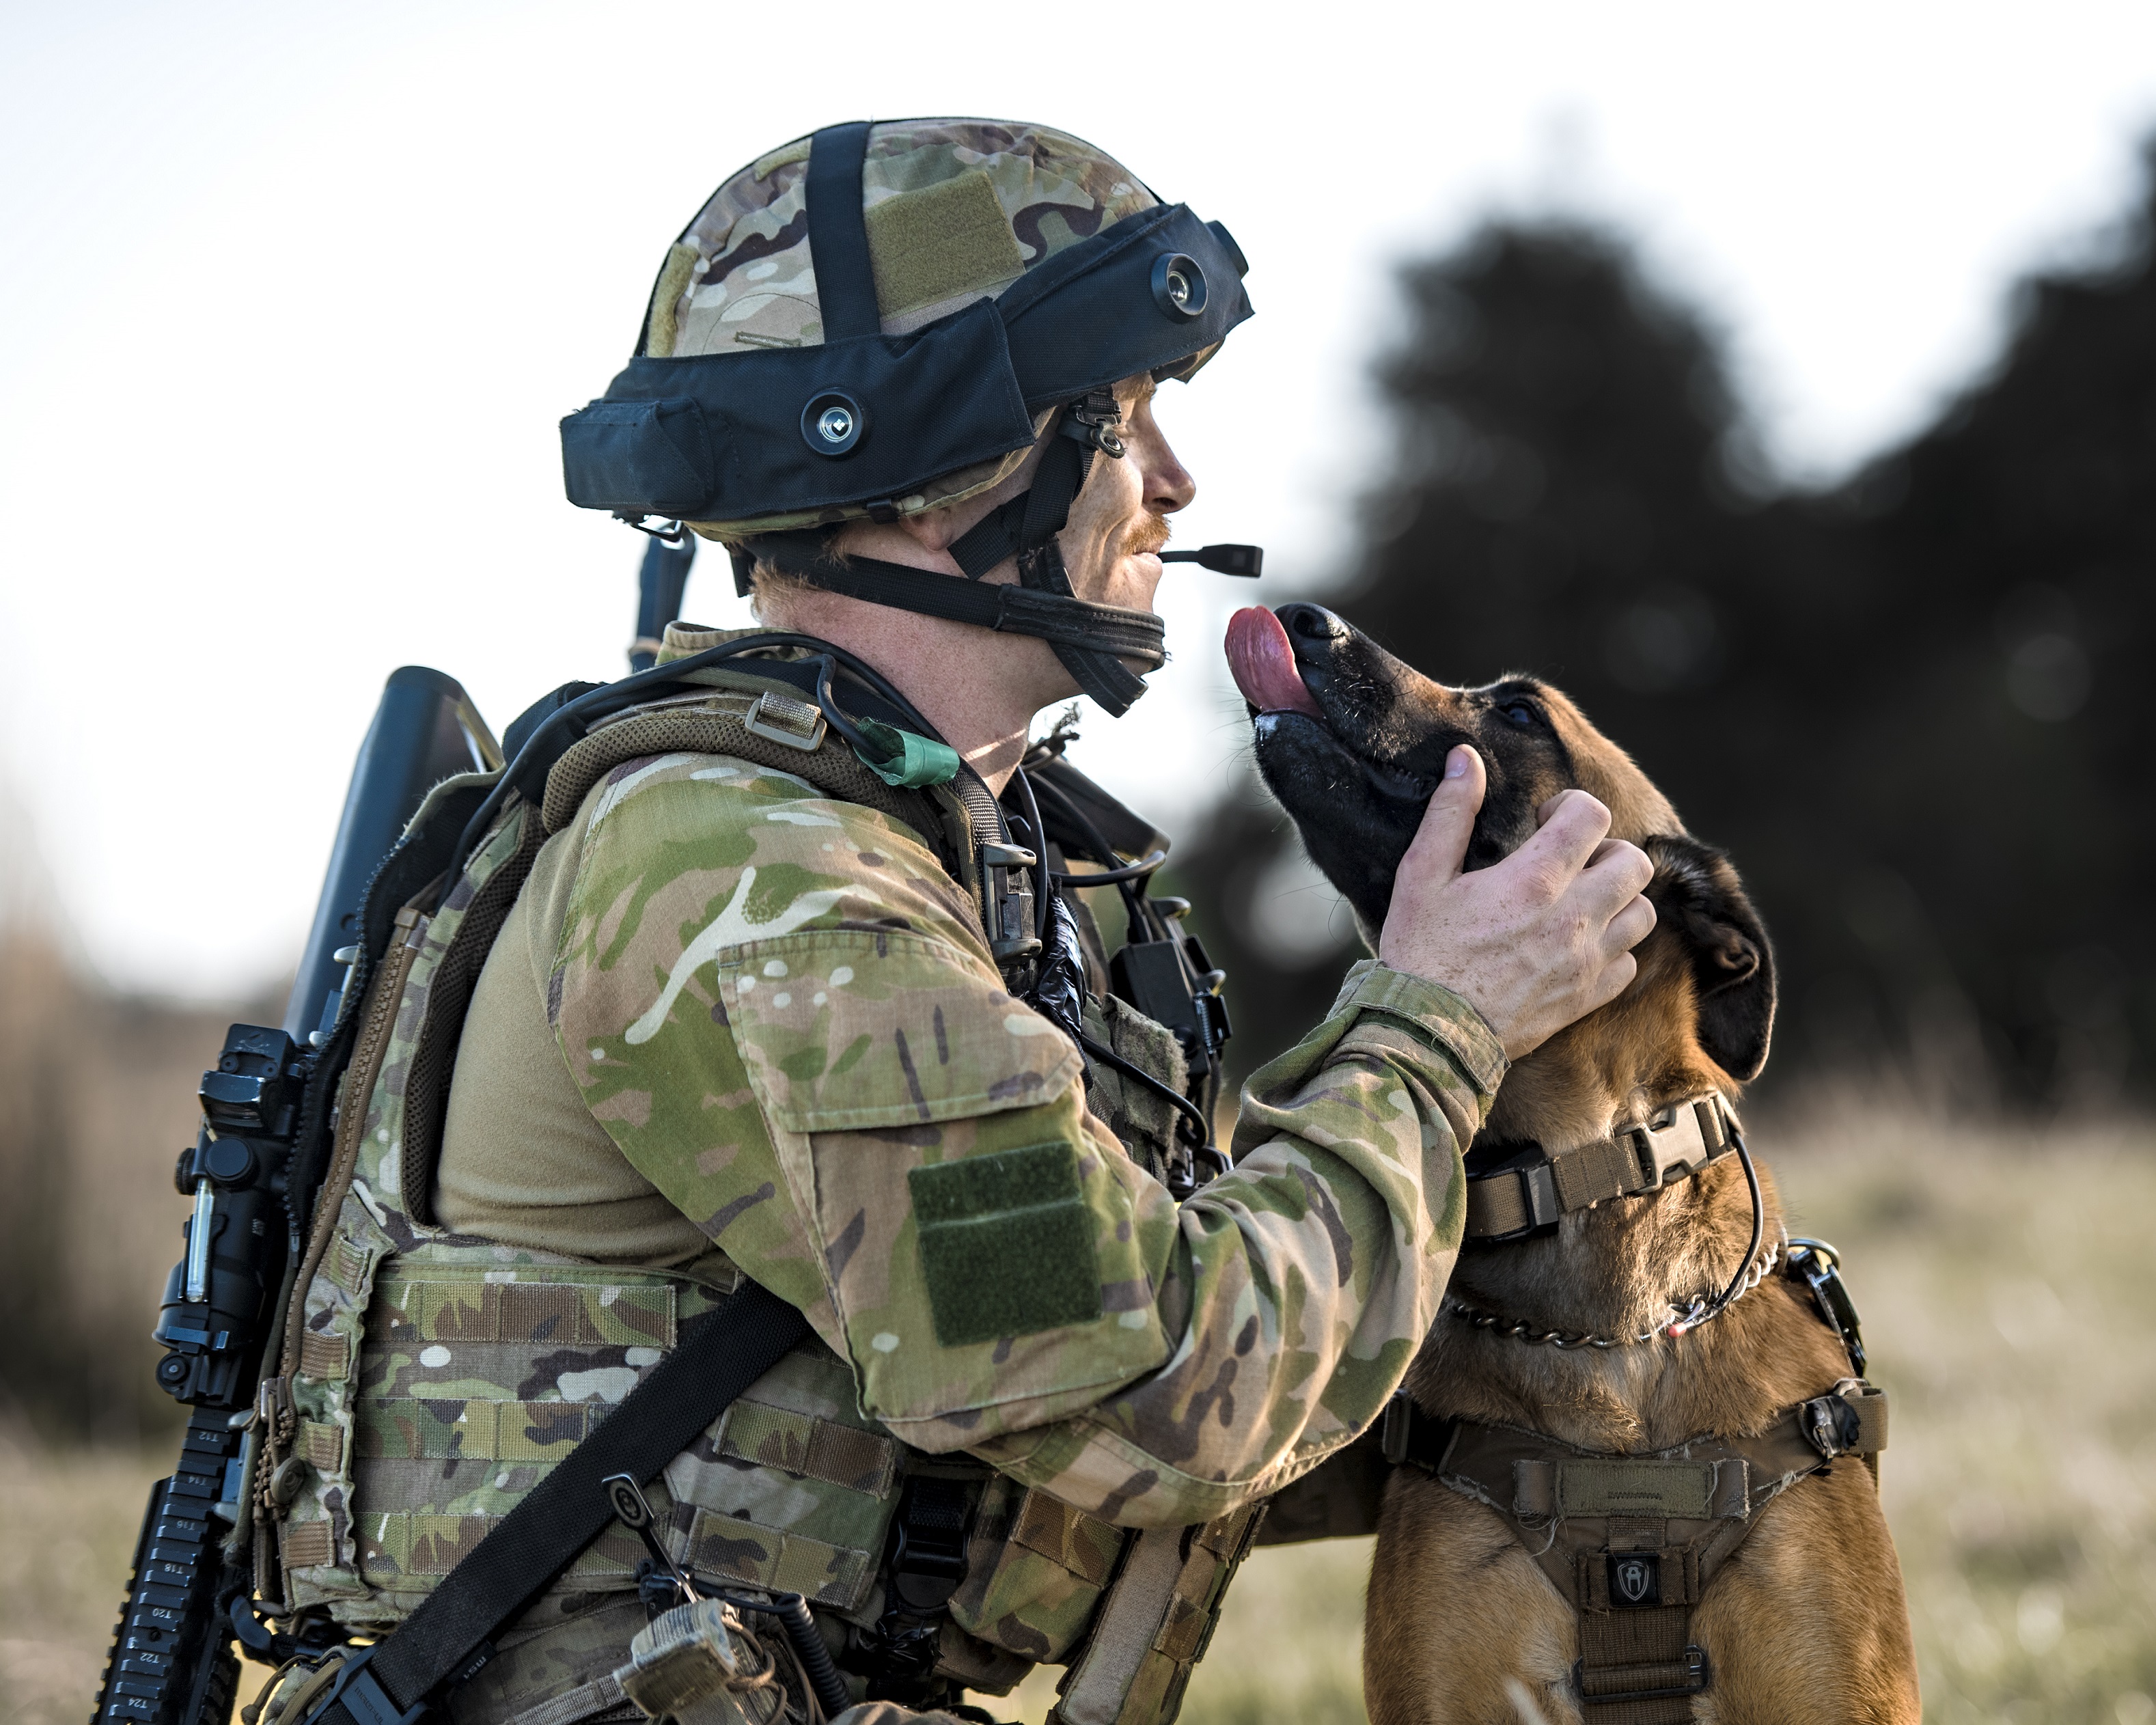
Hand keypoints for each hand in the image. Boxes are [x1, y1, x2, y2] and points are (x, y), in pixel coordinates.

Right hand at [1377, 747, 1655, 1059]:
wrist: (1429, 1034)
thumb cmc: (1420, 952)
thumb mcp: (1421, 875)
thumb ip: (1449, 813)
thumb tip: (1466, 758)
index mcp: (1534, 880)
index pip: (1593, 816)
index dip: (1571, 807)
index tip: (1543, 821)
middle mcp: (1573, 917)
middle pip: (1635, 862)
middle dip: (1605, 850)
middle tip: (1568, 861)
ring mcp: (1586, 961)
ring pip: (1643, 913)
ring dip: (1618, 899)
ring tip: (1579, 901)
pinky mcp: (1587, 997)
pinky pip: (1630, 962)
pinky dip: (1613, 948)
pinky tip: (1578, 945)